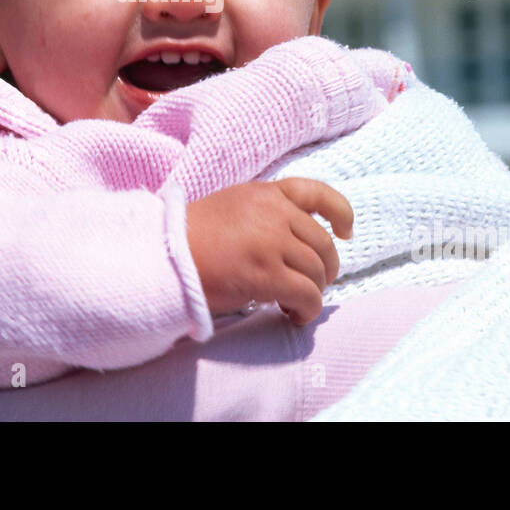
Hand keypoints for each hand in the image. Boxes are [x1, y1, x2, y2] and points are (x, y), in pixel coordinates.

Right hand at [186, 178, 352, 326]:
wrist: (164, 255)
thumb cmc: (194, 237)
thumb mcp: (234, 207)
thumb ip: (267, 214)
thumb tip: (300, 243)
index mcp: (265, 193)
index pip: (317, 193)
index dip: (340, 213)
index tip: (345, 232)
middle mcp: (273, 213)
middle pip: (323, 243)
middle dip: (325, 268)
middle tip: (312, 284)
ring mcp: (271, 243)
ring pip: (317, 271)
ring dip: (313, 292)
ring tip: (295, 304)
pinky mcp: (266, 274)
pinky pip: (306, 295)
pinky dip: (307, 310)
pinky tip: (293, 315)